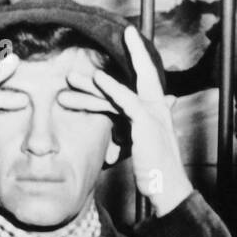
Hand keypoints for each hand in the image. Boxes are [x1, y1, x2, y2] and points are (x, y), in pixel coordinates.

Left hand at [59, 25, 190, 216]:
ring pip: (119, 91)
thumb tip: (119, 130)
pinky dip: (113, 88)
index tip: (111, 50)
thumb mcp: (139, 146)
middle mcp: (155, 106)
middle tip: (73, 71)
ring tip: (70, 79)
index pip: (138, 82)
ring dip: (93, 84)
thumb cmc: (153, 169)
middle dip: (107, 68)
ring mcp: (152, 112)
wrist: (166, 185)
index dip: (128, 64)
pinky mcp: (146, 121)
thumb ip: (128, 132)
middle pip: (128, 80)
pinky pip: (127, 100)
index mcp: (153, 110)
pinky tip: (99, 78)